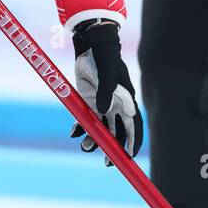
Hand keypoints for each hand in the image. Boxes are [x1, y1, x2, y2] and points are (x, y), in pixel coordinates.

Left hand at [70, 19, 142, 164]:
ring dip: (94, 139)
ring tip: (84, 147)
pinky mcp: (88, 101)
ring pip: (100, 128)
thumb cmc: (104, 58)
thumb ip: (106, 92)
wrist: (90, 45)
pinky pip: (85, 118)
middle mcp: (115, 105)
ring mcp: (101, 104)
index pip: (133, 125)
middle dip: (113, 147)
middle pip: (117, 131)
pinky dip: (80, 127)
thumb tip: (103, 111)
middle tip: (107, 162)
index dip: (133, 141)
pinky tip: (73, 132)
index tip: (130, 156)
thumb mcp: (106, 74)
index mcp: (126, 100)